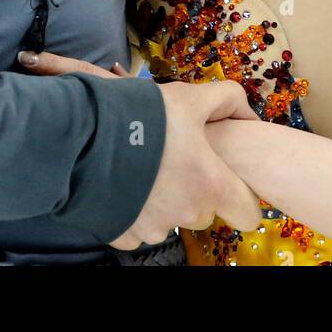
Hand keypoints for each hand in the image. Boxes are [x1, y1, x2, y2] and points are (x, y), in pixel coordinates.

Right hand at [17, 49, 262, 245]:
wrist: (83, 134)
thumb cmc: (142, 114)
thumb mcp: (188, 97)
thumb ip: (225, 99)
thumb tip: (248, 114)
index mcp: (209, 185)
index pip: (247, 214)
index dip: (240, 196)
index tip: (224, 179)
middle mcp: (185, 214)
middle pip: (205, 212)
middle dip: (195, 191)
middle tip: (175, 161)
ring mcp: (153, 228)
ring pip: (171, 220)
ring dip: (163, 200)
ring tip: (144, 166)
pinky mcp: (124, 234)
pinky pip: (139, 226)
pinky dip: (135, 208)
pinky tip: (124, 181)